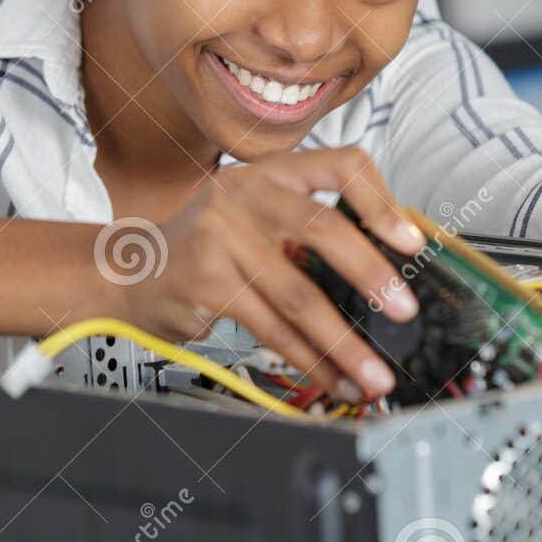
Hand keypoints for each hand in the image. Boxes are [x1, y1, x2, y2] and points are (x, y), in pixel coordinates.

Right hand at [118, 146, 424, 400]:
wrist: (131, 273)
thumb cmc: (208, 249)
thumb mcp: (256, 219)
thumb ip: (308, 230)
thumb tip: (387, 272)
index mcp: (270, 172)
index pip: (341, 164)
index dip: (381, 201)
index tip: (411, 241)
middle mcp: (244, 193)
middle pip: (323, 226)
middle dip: (371, 274)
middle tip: (404, 310)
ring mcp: (220, 236)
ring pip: (298, 294)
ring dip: (344, 340)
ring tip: (375, 372)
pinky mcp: (206, 283)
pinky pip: (271, 328)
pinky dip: (309, 360)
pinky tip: (333, 377)